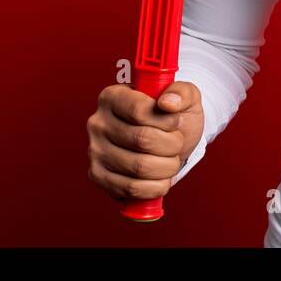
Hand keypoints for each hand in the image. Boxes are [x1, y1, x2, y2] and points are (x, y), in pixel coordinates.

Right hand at [86, 81, 203, 202]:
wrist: (168, 144)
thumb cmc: (173, 117)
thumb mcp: (185, 97)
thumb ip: (182, 92)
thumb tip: (168, 103)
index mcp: (113, 96)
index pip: (140, 112)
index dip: (167, 121)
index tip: (176, 122)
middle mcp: (98, 123)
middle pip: (142, 140)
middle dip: (171, 145)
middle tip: (177, 143)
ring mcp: (95, 151)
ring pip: (139, 166)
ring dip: (167, 166)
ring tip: (171, 159)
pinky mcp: (98, 177)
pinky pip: (131, 187)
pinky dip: (156, 186)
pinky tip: (162, 177)